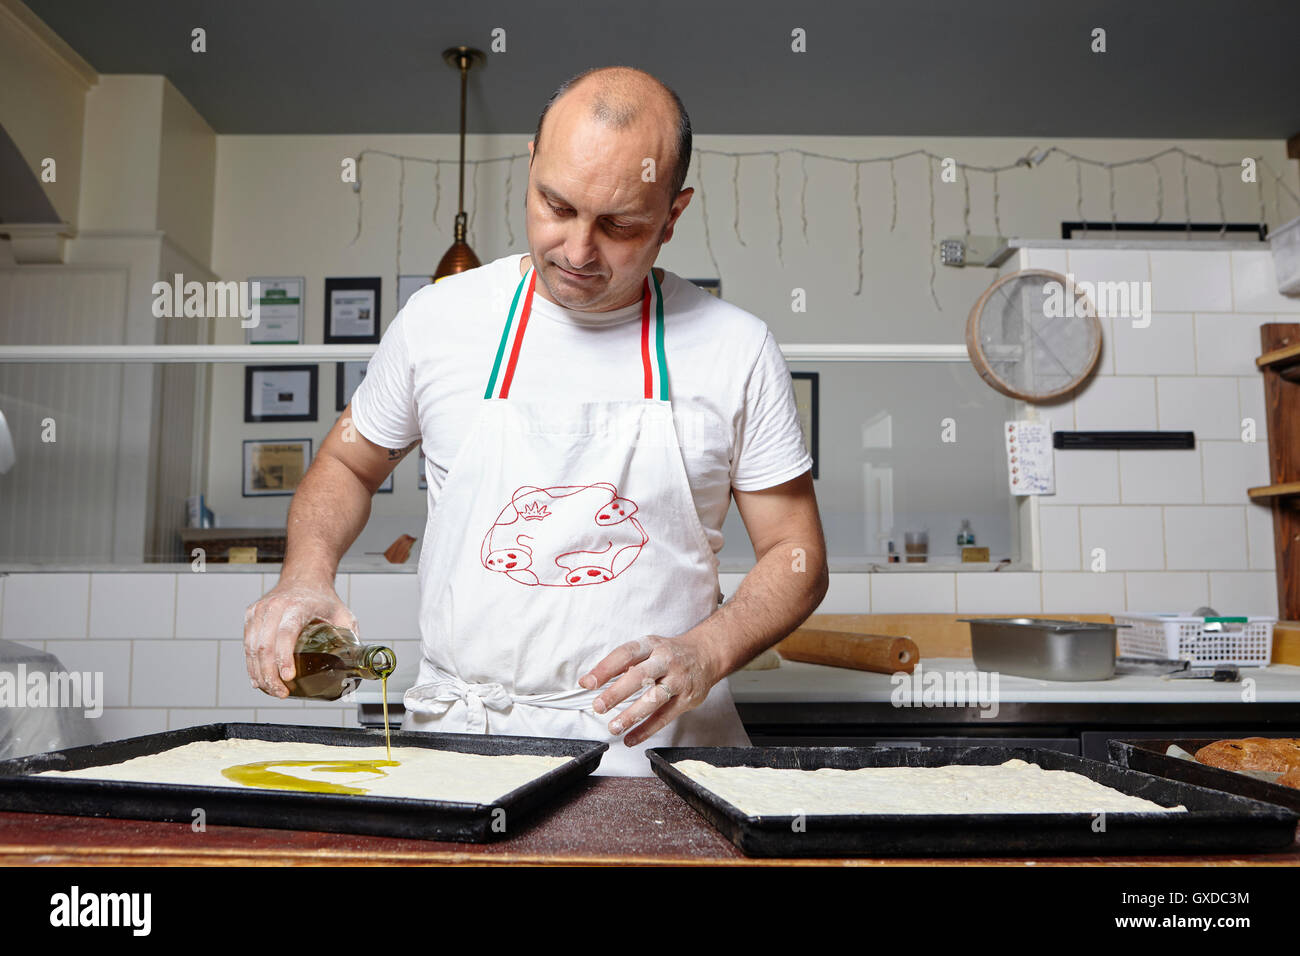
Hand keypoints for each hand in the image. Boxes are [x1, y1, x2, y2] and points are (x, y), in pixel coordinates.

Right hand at [244, 580, 357, 697]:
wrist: (304, 576)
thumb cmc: (323, 598)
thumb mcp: (342, 614)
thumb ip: (351, 637)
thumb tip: (359, 665)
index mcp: (298, 605)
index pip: (286, 634)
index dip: (284, 658)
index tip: (289, 678)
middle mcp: (275, 606)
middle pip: (265, 646)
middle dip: (270, 675)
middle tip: (282, 693)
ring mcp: (260, 610)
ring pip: (252, 647)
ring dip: (259, 673)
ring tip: (272, 690)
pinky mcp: (251, 615)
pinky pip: (247, 643)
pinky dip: (251, 664)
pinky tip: (259, 679)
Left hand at [579, 633, 722, 746]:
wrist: (706, 655)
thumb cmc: (670, 653)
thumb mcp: (649, 647)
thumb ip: (623, 663)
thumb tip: (591, 680)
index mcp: (651, 645)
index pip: (625, 654)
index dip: (605, 668)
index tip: (588, 682)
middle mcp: (665, 661)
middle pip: (639, 676)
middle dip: (617, 692)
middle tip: (598, 706)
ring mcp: (678, 680)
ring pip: (654, 698)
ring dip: (632, 715)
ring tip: (614, 727)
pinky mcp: (687, 699)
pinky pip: (665, 717)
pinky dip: (646, 730)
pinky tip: (631, 738)